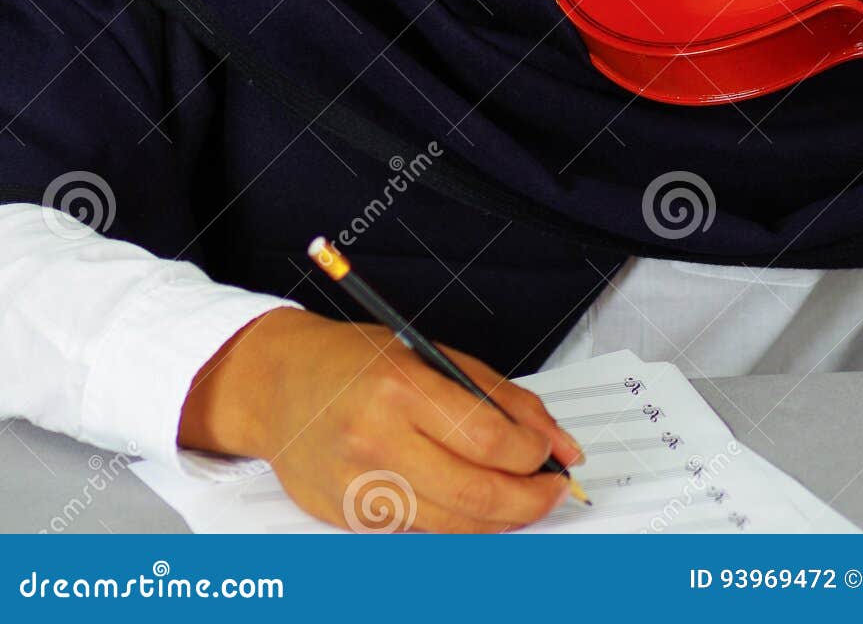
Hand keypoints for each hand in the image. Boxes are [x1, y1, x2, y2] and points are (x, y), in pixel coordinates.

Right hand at [179, 308, 585, 532]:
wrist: (279, 387)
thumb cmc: (357, 362)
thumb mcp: (432, 354)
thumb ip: (500, 398)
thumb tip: (559, 442)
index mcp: (401, 386)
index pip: (486, 438)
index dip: (532, 453)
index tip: (550, 452)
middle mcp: (377, 439)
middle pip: (474, 493)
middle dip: (528, 500)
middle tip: (553, 490)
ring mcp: (360, 485)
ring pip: (453, 526)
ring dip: (500, 519)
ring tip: (521, 499)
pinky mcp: (352, 518)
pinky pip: (423, 532)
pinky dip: (458, 522)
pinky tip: (472, 502)